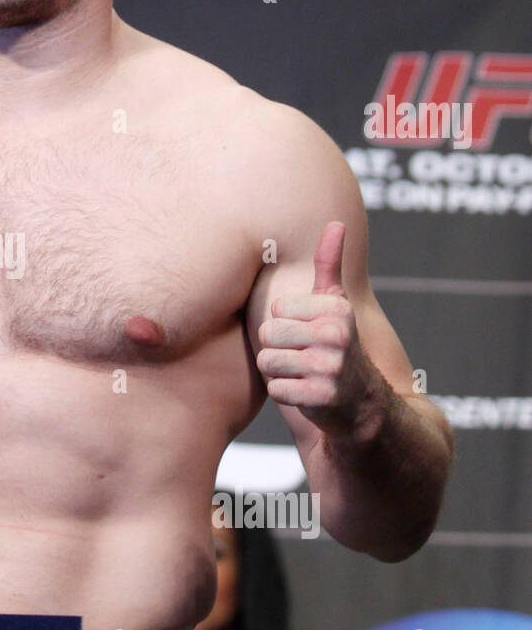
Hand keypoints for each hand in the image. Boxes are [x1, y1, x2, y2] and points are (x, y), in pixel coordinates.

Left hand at [256, 221, 381, 436]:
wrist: (363, 406)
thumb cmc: (337, 349)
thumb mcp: (336, 305)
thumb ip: (330, 265)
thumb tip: (336, 223)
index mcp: (336, 308)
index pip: (275, 309)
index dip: (285, 324)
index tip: (308, 334)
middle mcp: (336, 335)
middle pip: (267, 334)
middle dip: (279, 349)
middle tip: (305, 358)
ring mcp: (330, 367)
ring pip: (267, 362)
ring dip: (280, 373)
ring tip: (305, 374)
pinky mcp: (320, 397)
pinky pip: (275, 389)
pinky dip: (286, 395)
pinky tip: (307, 394)